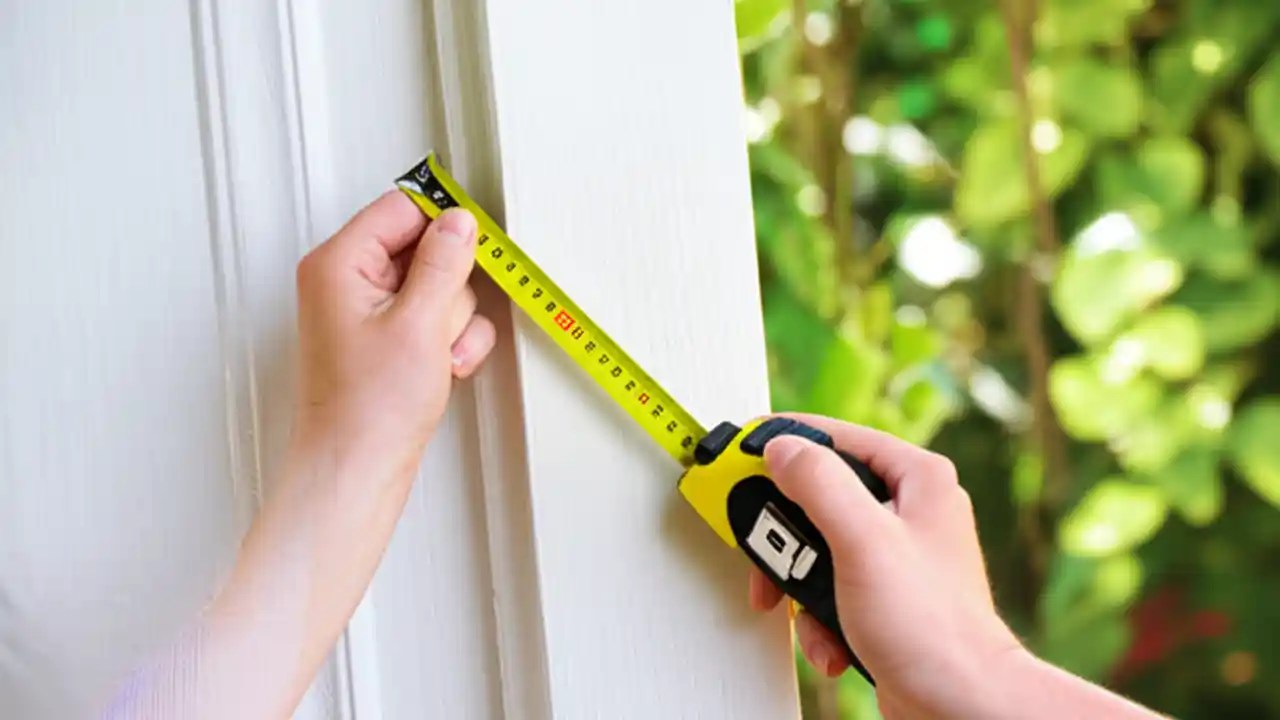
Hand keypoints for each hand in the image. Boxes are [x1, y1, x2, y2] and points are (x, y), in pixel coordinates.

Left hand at [294, 192, 494, 481]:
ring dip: (453, 323)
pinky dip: (450, 343)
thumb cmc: (367, 409)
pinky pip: (438, 321)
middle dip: (450, 289)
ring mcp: (370, 314)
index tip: (472, 245)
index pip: (401, 209)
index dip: (442, 224)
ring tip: (438, 355)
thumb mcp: (419, 322)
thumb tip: (459, 223)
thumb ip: (443, 263)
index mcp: (339, 264)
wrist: (358, 469)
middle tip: (440, 320)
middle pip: (426, 250)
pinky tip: (444, 368)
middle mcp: (348, 283)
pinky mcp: (390, 342)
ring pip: (440, 289)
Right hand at [749, 413, 1023, 718]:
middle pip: (818, 496)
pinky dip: (818, 618)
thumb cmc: (934, 628)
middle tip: (768, 551)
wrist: (960, 705)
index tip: (742, 451)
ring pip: (816, 547)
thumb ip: (819, 485)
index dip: (785, 442)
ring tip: (807, 610)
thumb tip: (784, 450)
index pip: (837, 437)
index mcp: (917, 479)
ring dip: (800, 586)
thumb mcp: (863, 541)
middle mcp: (909, 510)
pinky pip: (828, 588)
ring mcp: (895, 555)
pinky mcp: (881, 596)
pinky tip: (831, 640)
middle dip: (787, 537)